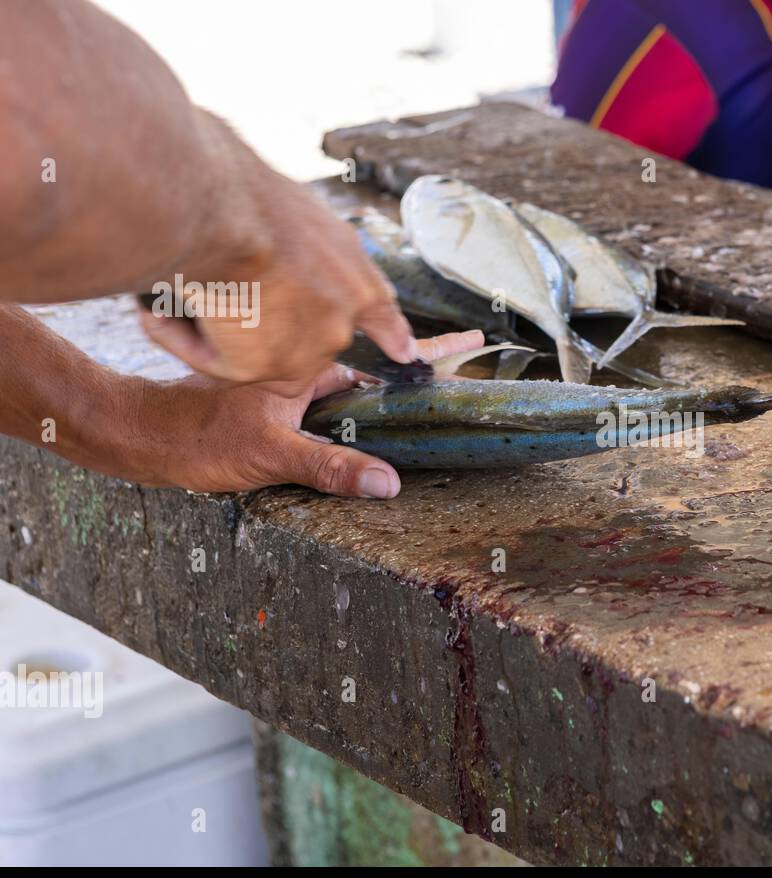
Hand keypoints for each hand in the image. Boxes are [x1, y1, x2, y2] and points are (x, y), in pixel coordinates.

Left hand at [124, 331, 483, 496]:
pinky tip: (367, 413)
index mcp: (311, 367)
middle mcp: (304, 366)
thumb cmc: (195, 436)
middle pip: (375, 362)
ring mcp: (290, 378)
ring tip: (428, 382)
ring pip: (350, 375)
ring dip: (385, 380)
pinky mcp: (275, 395)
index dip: (432, 350)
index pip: (384, 355)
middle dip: (418, 359)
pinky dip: (353, 395)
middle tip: (467, 353)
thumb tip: (387, 483)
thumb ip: (330, 466)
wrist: (140, 434)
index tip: (473, 341)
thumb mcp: (270, 453)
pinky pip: (328, 389)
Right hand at [137, 113, 415, 396]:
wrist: (223, 209)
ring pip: (247, 346)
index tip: (407, 354)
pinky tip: (166, 305)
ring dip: (212, 323)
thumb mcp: (294, 211)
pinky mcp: (263, 368)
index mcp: (357, 277)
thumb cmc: (243, 192)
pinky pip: (210, 358)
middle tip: (218, 281)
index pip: (380, 314)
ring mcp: (305, 349)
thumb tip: (271, 265)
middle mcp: (341, 320)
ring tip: (187, 282)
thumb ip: (303, 244)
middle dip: (257, 317)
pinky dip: (180, 334)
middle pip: (295, 335)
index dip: (391, 335)